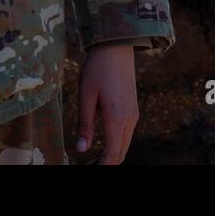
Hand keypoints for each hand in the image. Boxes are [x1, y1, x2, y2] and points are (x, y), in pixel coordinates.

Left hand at [75, 43, 138, 163]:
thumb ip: (84, 124)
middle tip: (89, 164)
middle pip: (121, 152)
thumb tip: (81, 150)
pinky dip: (116, 143)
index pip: (112, 154)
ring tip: (92, 157)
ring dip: (111, 154)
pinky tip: (102, 142)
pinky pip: (126, 133)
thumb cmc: (97, 69)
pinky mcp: (133, 108)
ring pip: (125, 144)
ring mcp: (133, 114)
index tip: (88, 168)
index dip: (101, 165)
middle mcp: (129, 119)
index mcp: (117, 118)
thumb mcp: (86, 96)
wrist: (116, 47)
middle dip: (106, 162)